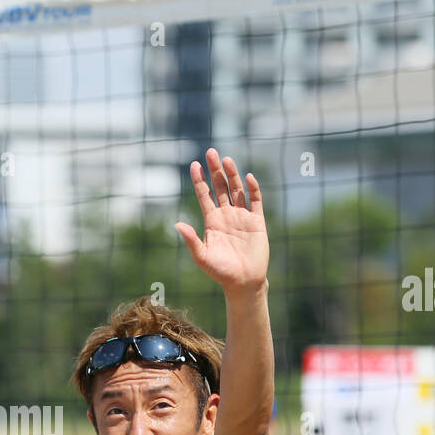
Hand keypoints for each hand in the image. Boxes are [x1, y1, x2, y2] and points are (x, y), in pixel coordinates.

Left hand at [175, 149, 268, 295]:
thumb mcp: (202, 257)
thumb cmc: (221, 272)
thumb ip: (191, 240)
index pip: (204, 195)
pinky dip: (253, 189)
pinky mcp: (257, 222)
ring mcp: (242, 217)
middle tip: (211, 152)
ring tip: (226, 159)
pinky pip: (255, 201)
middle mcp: (226, 215)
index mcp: (212, 221)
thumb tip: (177, 224)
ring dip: (232, 175)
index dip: (199, 180)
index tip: (194, 164)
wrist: (244, 283)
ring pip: (237, 190)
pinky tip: (248, 178)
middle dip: (215, 170)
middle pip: (220, 187)